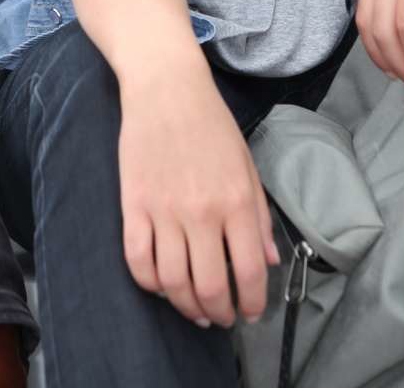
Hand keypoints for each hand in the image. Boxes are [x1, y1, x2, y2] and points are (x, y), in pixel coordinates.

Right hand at [118, 54, 278, 327]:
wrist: (165, 86)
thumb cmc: (211, 122)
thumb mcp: (246, 164)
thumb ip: (259, 214)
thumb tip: (270, 260)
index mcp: (237, 201)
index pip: (250, 272)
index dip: (253, 303)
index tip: (250, 312)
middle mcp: (202, 212)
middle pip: (210, 288)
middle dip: (219, 314)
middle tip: (221, 317)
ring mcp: (164, 210)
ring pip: (173, 283)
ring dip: (185, 306)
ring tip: (194, 308)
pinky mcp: (133, 205)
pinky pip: (138, 261)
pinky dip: (150, 284)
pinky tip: (162, 283)